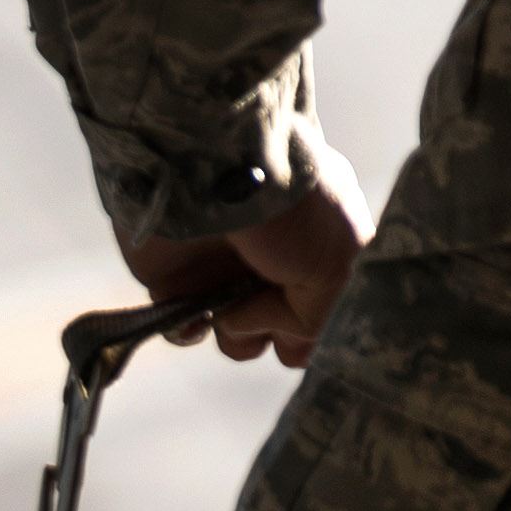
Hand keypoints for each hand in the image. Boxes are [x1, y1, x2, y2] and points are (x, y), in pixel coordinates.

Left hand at [119, 141, 368, 373]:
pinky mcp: (174, 276)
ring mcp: (222, 268)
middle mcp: (273, 258)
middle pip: (280, 327)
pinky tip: (198, 318)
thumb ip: (317, 317)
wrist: (217, 169)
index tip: (306, 323)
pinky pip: (182, 325)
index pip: (323, 306)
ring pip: (234, 333)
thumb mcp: (336, 264)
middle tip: (269, 314)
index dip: (316, 326)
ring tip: (230, 310)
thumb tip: (281, 341)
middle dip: (276, 334)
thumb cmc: (293, 210)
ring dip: (236, 337)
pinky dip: (188, 331)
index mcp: (318, 244)